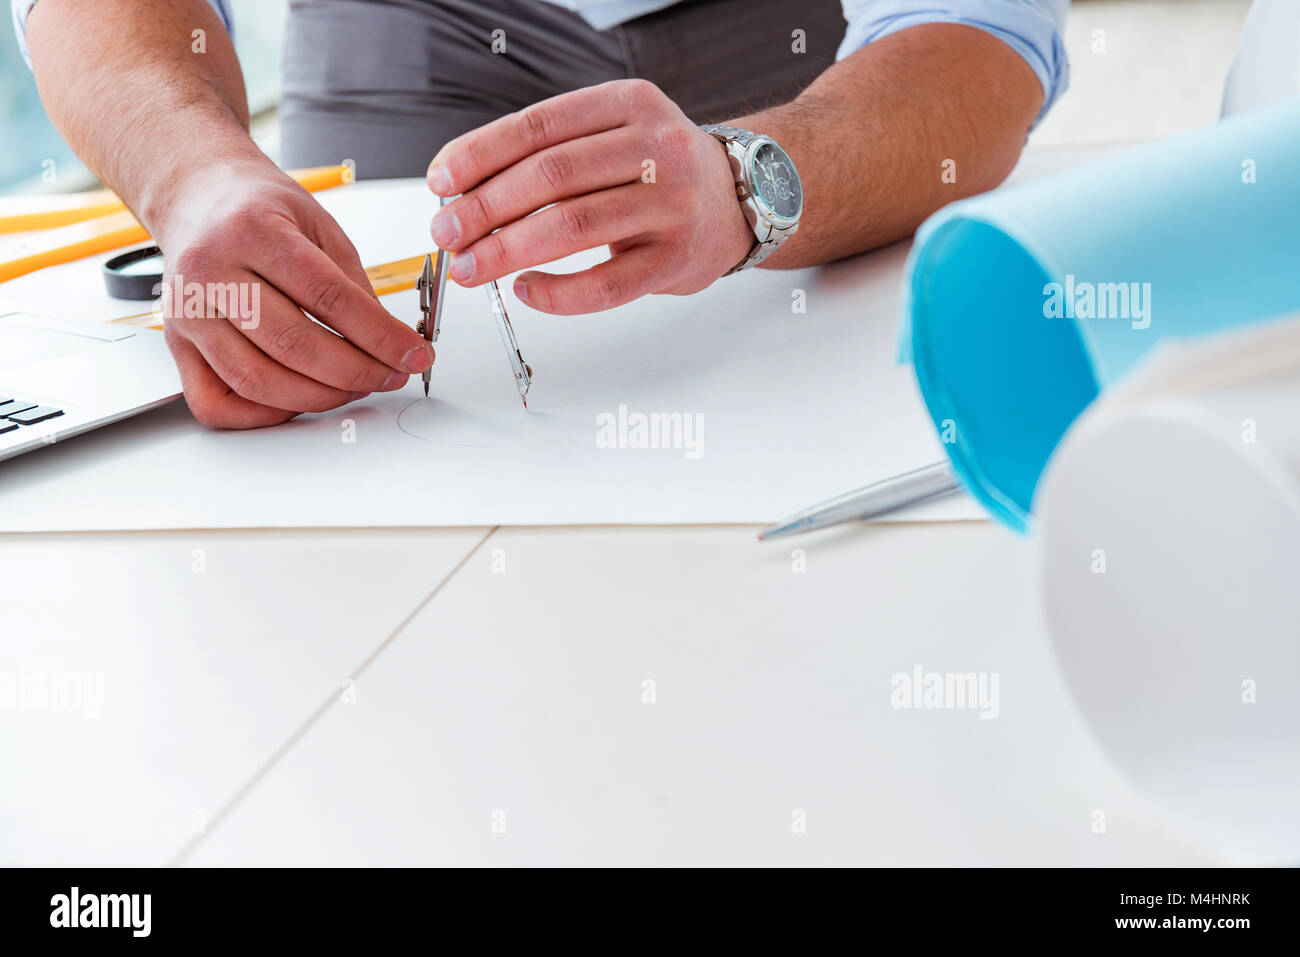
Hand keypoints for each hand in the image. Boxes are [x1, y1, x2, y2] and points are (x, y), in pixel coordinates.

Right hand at [152, 158, 434, 428]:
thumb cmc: (258, 209)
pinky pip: (215, 404)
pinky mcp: (177, 345)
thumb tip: (390, 344)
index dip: (380, 336)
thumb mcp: (319, 225)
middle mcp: (209, 272)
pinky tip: (300, 400)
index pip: (328, 297)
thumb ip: (354, 285)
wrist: (198, 198)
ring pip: (256, 381)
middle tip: (390, 376)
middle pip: (292, 345)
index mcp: (251, 230)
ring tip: (355, 388)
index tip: (414, 355)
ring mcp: (187, 313)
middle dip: (356, 372)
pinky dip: (265, 415)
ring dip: (319, 397)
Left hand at [426, 79, 754, 314]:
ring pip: (573, 227)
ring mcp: (671, 205)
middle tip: (446, 235)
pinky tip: (525, 290)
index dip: (480, 154)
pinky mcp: (675, 259)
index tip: (441, 183)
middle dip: (485, 208)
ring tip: (471, 267)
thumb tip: (463, 193)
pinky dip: (556, 292)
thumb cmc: (659, 170)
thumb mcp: (614, 133)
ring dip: (508, 251)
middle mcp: (657, 147)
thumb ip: (551, 152)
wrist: (738, 200)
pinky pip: (605, 284)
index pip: (539, 126)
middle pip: (552, 176)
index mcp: (629, 104)